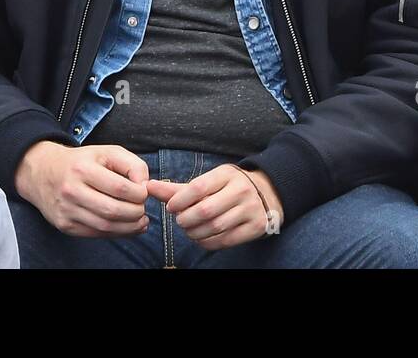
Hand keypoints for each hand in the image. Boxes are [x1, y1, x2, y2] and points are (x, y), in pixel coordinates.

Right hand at [14, 141, 149, 236]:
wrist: (42, 172)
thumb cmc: (81, 161)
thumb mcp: (107, 152)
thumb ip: (132, 164)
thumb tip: (145, 186)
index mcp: (83, 169)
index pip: (120, 188)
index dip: (139, 194)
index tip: (145, 192)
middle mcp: (71, 191)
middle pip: (113, 210)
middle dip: (136, 213)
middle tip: (144, 209)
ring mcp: (66, 211)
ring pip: (105, 226)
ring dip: (129, 227)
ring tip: (141, 221)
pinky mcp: (64, 225)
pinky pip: (95, 234)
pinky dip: (116, 233)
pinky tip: (127, 228)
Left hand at [145, 164, 283, 250]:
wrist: (269, 192)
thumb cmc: (230, 186)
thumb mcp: (210, 181)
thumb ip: (178, 188)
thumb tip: (148, 187)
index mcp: (227, 175)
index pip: (198, 187)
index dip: (179, 200)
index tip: (172, 208)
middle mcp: (241, 190)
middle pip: (204, 211)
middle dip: (185, 220)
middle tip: (181, 220)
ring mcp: (250, 209)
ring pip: (214, 228)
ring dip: (194, 233)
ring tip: (190, 229)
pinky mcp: (255, 227)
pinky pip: (225, 241)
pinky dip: (207, 243)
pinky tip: (203, 237)